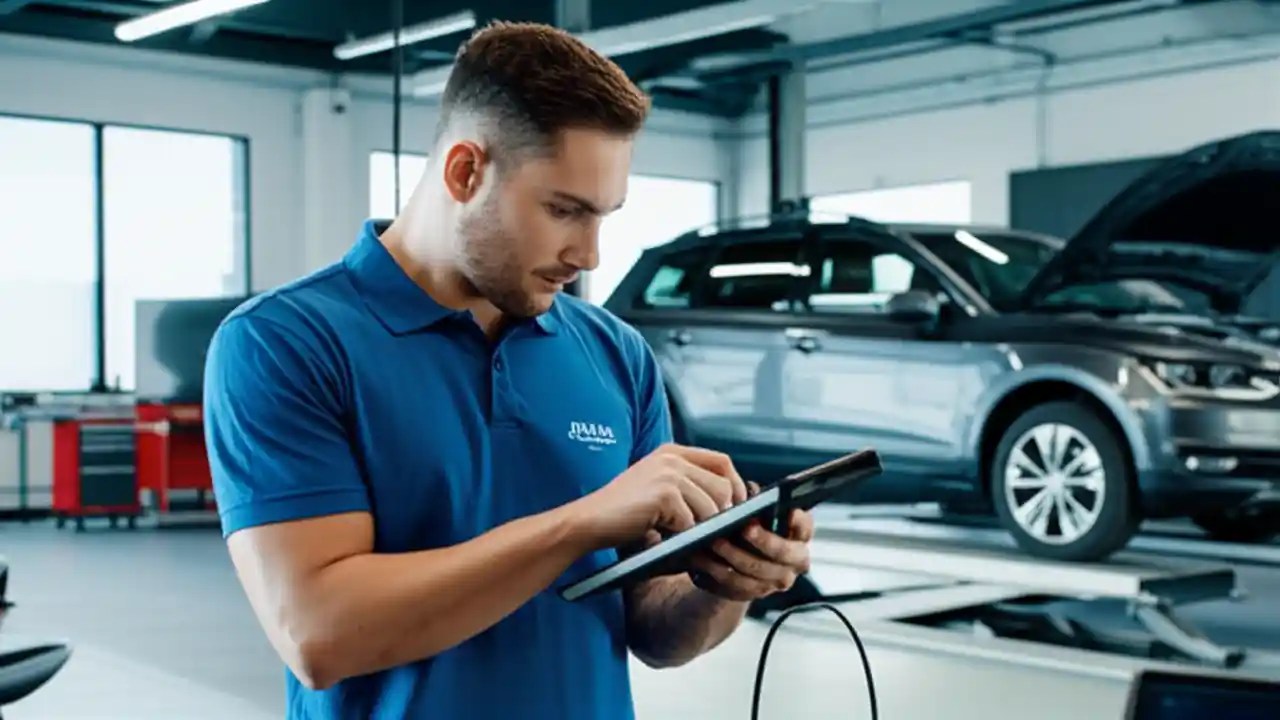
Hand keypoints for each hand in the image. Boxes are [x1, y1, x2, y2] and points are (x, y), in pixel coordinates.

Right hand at [570, 443, 748, 549]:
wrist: (589, 520)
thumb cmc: (624, 512)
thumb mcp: (658, 487)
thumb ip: (688, 485)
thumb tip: (733, 502)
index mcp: (672, 452)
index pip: (722, 461)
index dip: (736, 485)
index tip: (736, 508)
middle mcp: (672, 457)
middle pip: (723, 485)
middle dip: (722, 513)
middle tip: (709, 531)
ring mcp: (668, 474)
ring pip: (711, 507)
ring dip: (699, 528)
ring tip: (678, 534)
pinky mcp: (665, 494)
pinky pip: (691, 522)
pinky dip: (681, 536)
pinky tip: (663, 535)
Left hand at [686, 508, 814, 601]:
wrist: (736, 558)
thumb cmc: (748, 523)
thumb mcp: (754, 510)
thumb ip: (756, 501)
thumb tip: (750, 492)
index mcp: (799, 535)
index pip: (804, 526)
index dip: (798, 521)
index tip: (789, 512)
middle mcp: (794, 562)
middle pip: (782, 554)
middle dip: (763, 541)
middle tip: (743, 527)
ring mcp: (774, 582)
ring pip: (755, 573)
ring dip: (732, 557)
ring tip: (712, 541)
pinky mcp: (752, 594)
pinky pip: (734, 587)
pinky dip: (716, 572)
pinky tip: (701, 559)